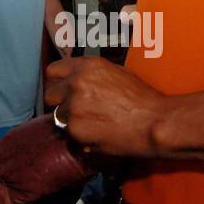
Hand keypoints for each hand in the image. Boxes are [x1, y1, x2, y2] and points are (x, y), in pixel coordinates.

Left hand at [44, 57, 167, 156]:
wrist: (154, 122)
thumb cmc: (143, 99)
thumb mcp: (117, 73)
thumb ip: (92, 75)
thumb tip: (76, 81)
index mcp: (87, 66)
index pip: (53, 71)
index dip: (58, 83)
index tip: (63, 91)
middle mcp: (76, 83)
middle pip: (50, 95)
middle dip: (60, 104)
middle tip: (76, 111)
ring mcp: (74, 107)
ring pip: (58, 117)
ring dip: (71, 122)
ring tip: (94, 124)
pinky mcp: (76, 129)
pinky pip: (70, 134)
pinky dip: (81, 137)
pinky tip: (100, 134)